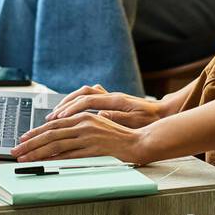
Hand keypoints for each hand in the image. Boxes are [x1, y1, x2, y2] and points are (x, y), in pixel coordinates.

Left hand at [13, 109, 148, 163]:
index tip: (22, 139)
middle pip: (50, 133)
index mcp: (82, 117)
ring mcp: (88, 136)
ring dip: (37, 152)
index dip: (35, 133)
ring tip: (24, 159)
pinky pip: (69, 155)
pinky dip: (54, 160)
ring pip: (56, 144)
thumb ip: (79, 128)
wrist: (138, 141)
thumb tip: (60, 137)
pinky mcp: (93, 149)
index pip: (53, 125)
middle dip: (30, 143)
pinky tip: (43, 164)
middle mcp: (83, 124)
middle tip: (15, 150)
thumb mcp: (97, 126)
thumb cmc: (118, 136)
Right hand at [46, 84, 165, 128]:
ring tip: (57, 114)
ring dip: (69, 102)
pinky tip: (73, 111)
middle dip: (65, 104)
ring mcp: (111, 96)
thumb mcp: (135, 121)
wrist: (163, 113)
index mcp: (115, 100)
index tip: (59, 118)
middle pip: (81, 94)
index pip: (87, 101)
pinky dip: (79, 102)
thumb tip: (98, 114)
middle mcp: (111, 95)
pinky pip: (91, 96)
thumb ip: (116, 117)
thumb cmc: (151, 120)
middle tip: (51, 117)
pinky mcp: (112, 101)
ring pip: (84, 93)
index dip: (72, 109)